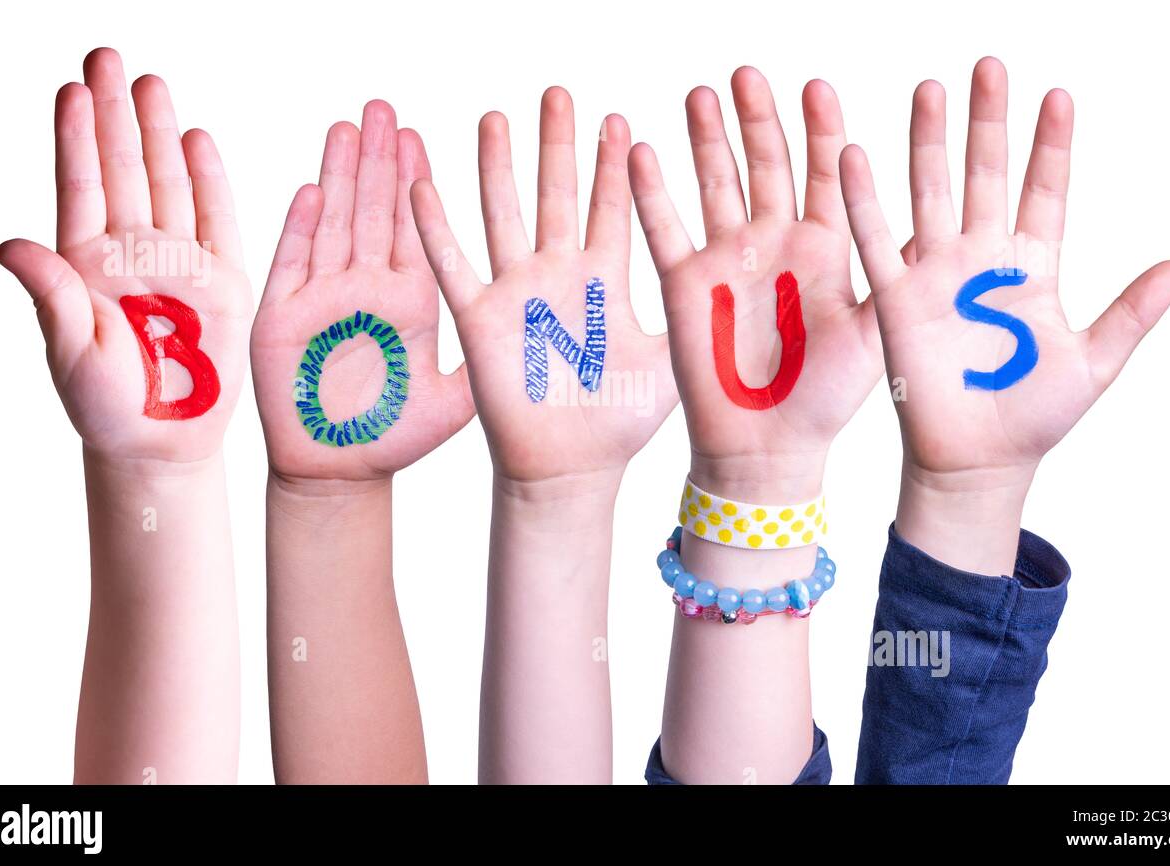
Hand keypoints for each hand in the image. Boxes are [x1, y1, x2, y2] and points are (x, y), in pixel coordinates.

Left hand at [0, 48, 250, 463]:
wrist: (164, 443)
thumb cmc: (107, 407)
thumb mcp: (68, 352)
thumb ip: (50, 294)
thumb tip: (9, 243)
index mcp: (86, 265)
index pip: (80, 186)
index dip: (76, 137)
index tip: (71, 88)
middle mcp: (131, 253)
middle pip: (122, 169)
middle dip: (115, 113)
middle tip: (108, 58)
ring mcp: (178, 263)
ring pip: (167, 183)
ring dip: (158, 133)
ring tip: (151, 83)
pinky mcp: (223, 281)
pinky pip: (219, 220)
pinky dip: (210, 180)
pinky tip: (197, 139)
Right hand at [251, 102, 471, 481]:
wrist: (340, 471)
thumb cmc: (395, 437)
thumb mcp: (455, 400)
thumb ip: (485, 361)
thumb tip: (536, 332)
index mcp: (409, 299)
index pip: (413, 228)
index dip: (414, 182)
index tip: (419, 136)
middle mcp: (367, 289)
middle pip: (372, 211)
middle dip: (378, 160)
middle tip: (384, 108)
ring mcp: (324, 298)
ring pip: (334, 224)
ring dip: (340, 176)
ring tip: (348, 128)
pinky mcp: (285, 318)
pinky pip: (295, 265)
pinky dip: (302, 229)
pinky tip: (312, 190)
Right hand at [409, 88, 676, 483]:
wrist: (569, 468)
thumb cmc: (620, 421)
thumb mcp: (671, 359)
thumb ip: (695, 313)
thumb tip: (746, 279)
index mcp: (606, 279)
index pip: (611, 207)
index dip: (613, 165)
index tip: (619, 119)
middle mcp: (560, 276)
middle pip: (558, 194)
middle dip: (559, 144)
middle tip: (559, 94)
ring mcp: (518, 293)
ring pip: (505, 214)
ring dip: (498, 167)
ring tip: (498, 118)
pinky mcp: (480, 321)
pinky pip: (453, 268)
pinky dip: (436, 230)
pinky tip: (422, 187)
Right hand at [628, 67, 882, 499]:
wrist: (765, 446)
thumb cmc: (824, 400)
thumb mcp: (872, 334)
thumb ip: (887, 275)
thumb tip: (924, 221)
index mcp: (825, 249)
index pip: (825, 173)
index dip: (820, 129)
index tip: (816, 85)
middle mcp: (775, 244)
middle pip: (765, 164)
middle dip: (757, 118)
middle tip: (748, 74)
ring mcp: (728, 260)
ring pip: (714, 182)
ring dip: (706, 138)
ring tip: (700, 94)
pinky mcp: (684, 284)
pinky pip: (663, 228)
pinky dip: (650, 192)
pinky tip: (639, 150)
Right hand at [840, 57, 1169, 492]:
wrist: (977, 462)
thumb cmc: (1034, 419)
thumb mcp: (1095, 363)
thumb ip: (1132, 313)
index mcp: (1033, 270)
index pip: (1044, 192)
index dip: (1051, 147)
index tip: (1057, 97)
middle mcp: (983, 262)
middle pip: (986, 176)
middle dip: (987, 123)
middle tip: (987, 68)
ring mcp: (937, 276)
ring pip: (932, 194)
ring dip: (929, 143)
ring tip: (929, 91)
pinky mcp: (896, 301)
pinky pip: (877, 243)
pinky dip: (865, 203)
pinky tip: (855, 158)